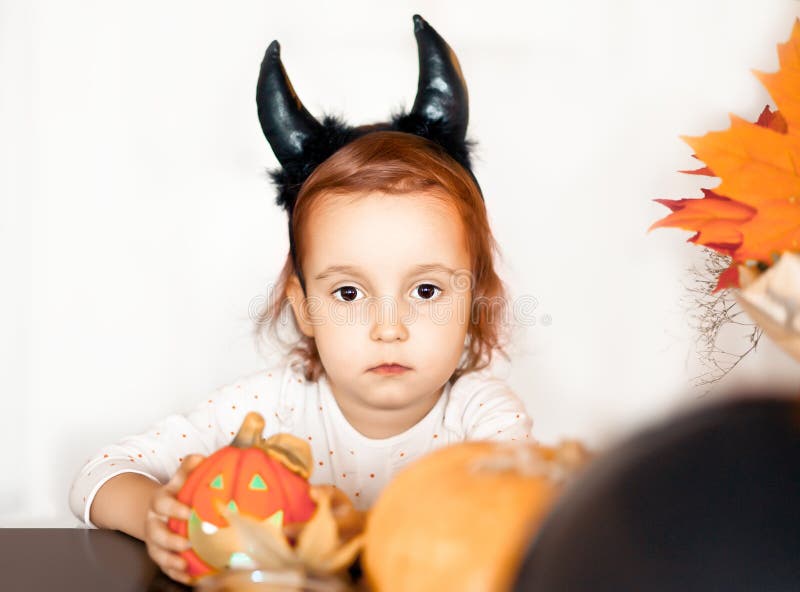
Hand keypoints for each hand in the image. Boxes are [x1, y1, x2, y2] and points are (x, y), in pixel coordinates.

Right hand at [144, 454, 204, 584]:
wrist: (161, 513)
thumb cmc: (177, 495)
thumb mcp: (180, 480)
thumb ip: (188, 468)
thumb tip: (200, 458)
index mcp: (160, 502)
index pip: (162, 503)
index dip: (174, 508)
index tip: (189, 512)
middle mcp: (154, 522)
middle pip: (156, 533)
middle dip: (170, 540)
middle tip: (189, 542)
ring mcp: (155, 541)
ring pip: (157, 552)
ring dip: (170, 560)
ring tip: (185, 564)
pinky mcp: (160, 555)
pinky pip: (164, 567)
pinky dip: (175, 574)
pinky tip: (189, 577)